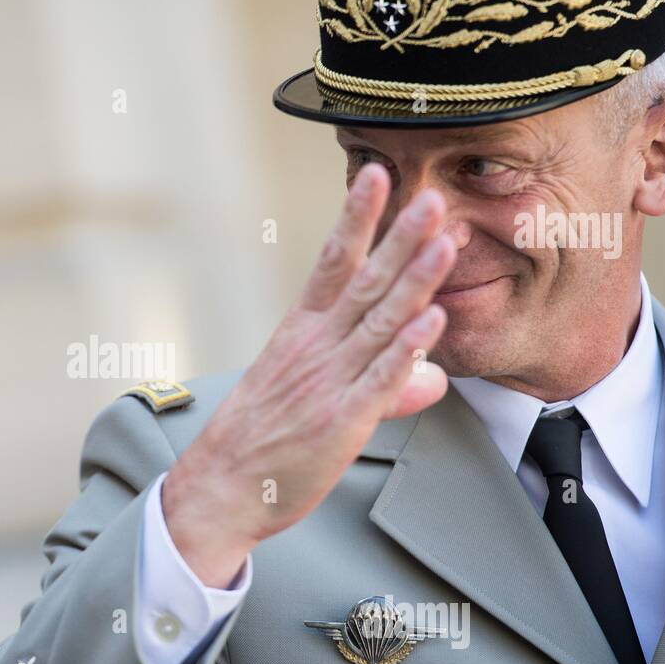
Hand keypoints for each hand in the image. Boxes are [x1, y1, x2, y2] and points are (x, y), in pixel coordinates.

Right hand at [163, 164, 455, 586]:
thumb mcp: (309, 397)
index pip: (332, 264)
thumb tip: (431, 377)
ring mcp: (329, 382)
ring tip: (443, 240)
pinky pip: (380, 378)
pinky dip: (407, 347)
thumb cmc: (260, 441)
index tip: (373, 175)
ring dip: (414, 279)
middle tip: (429, 196)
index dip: (356, 218)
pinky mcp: (342, 420)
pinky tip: (431, 319)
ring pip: (379, 322)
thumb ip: (376, 382)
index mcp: (299, 333)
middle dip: (400, 237)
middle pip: (364, 282)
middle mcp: (315, 348)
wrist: (221, 488)